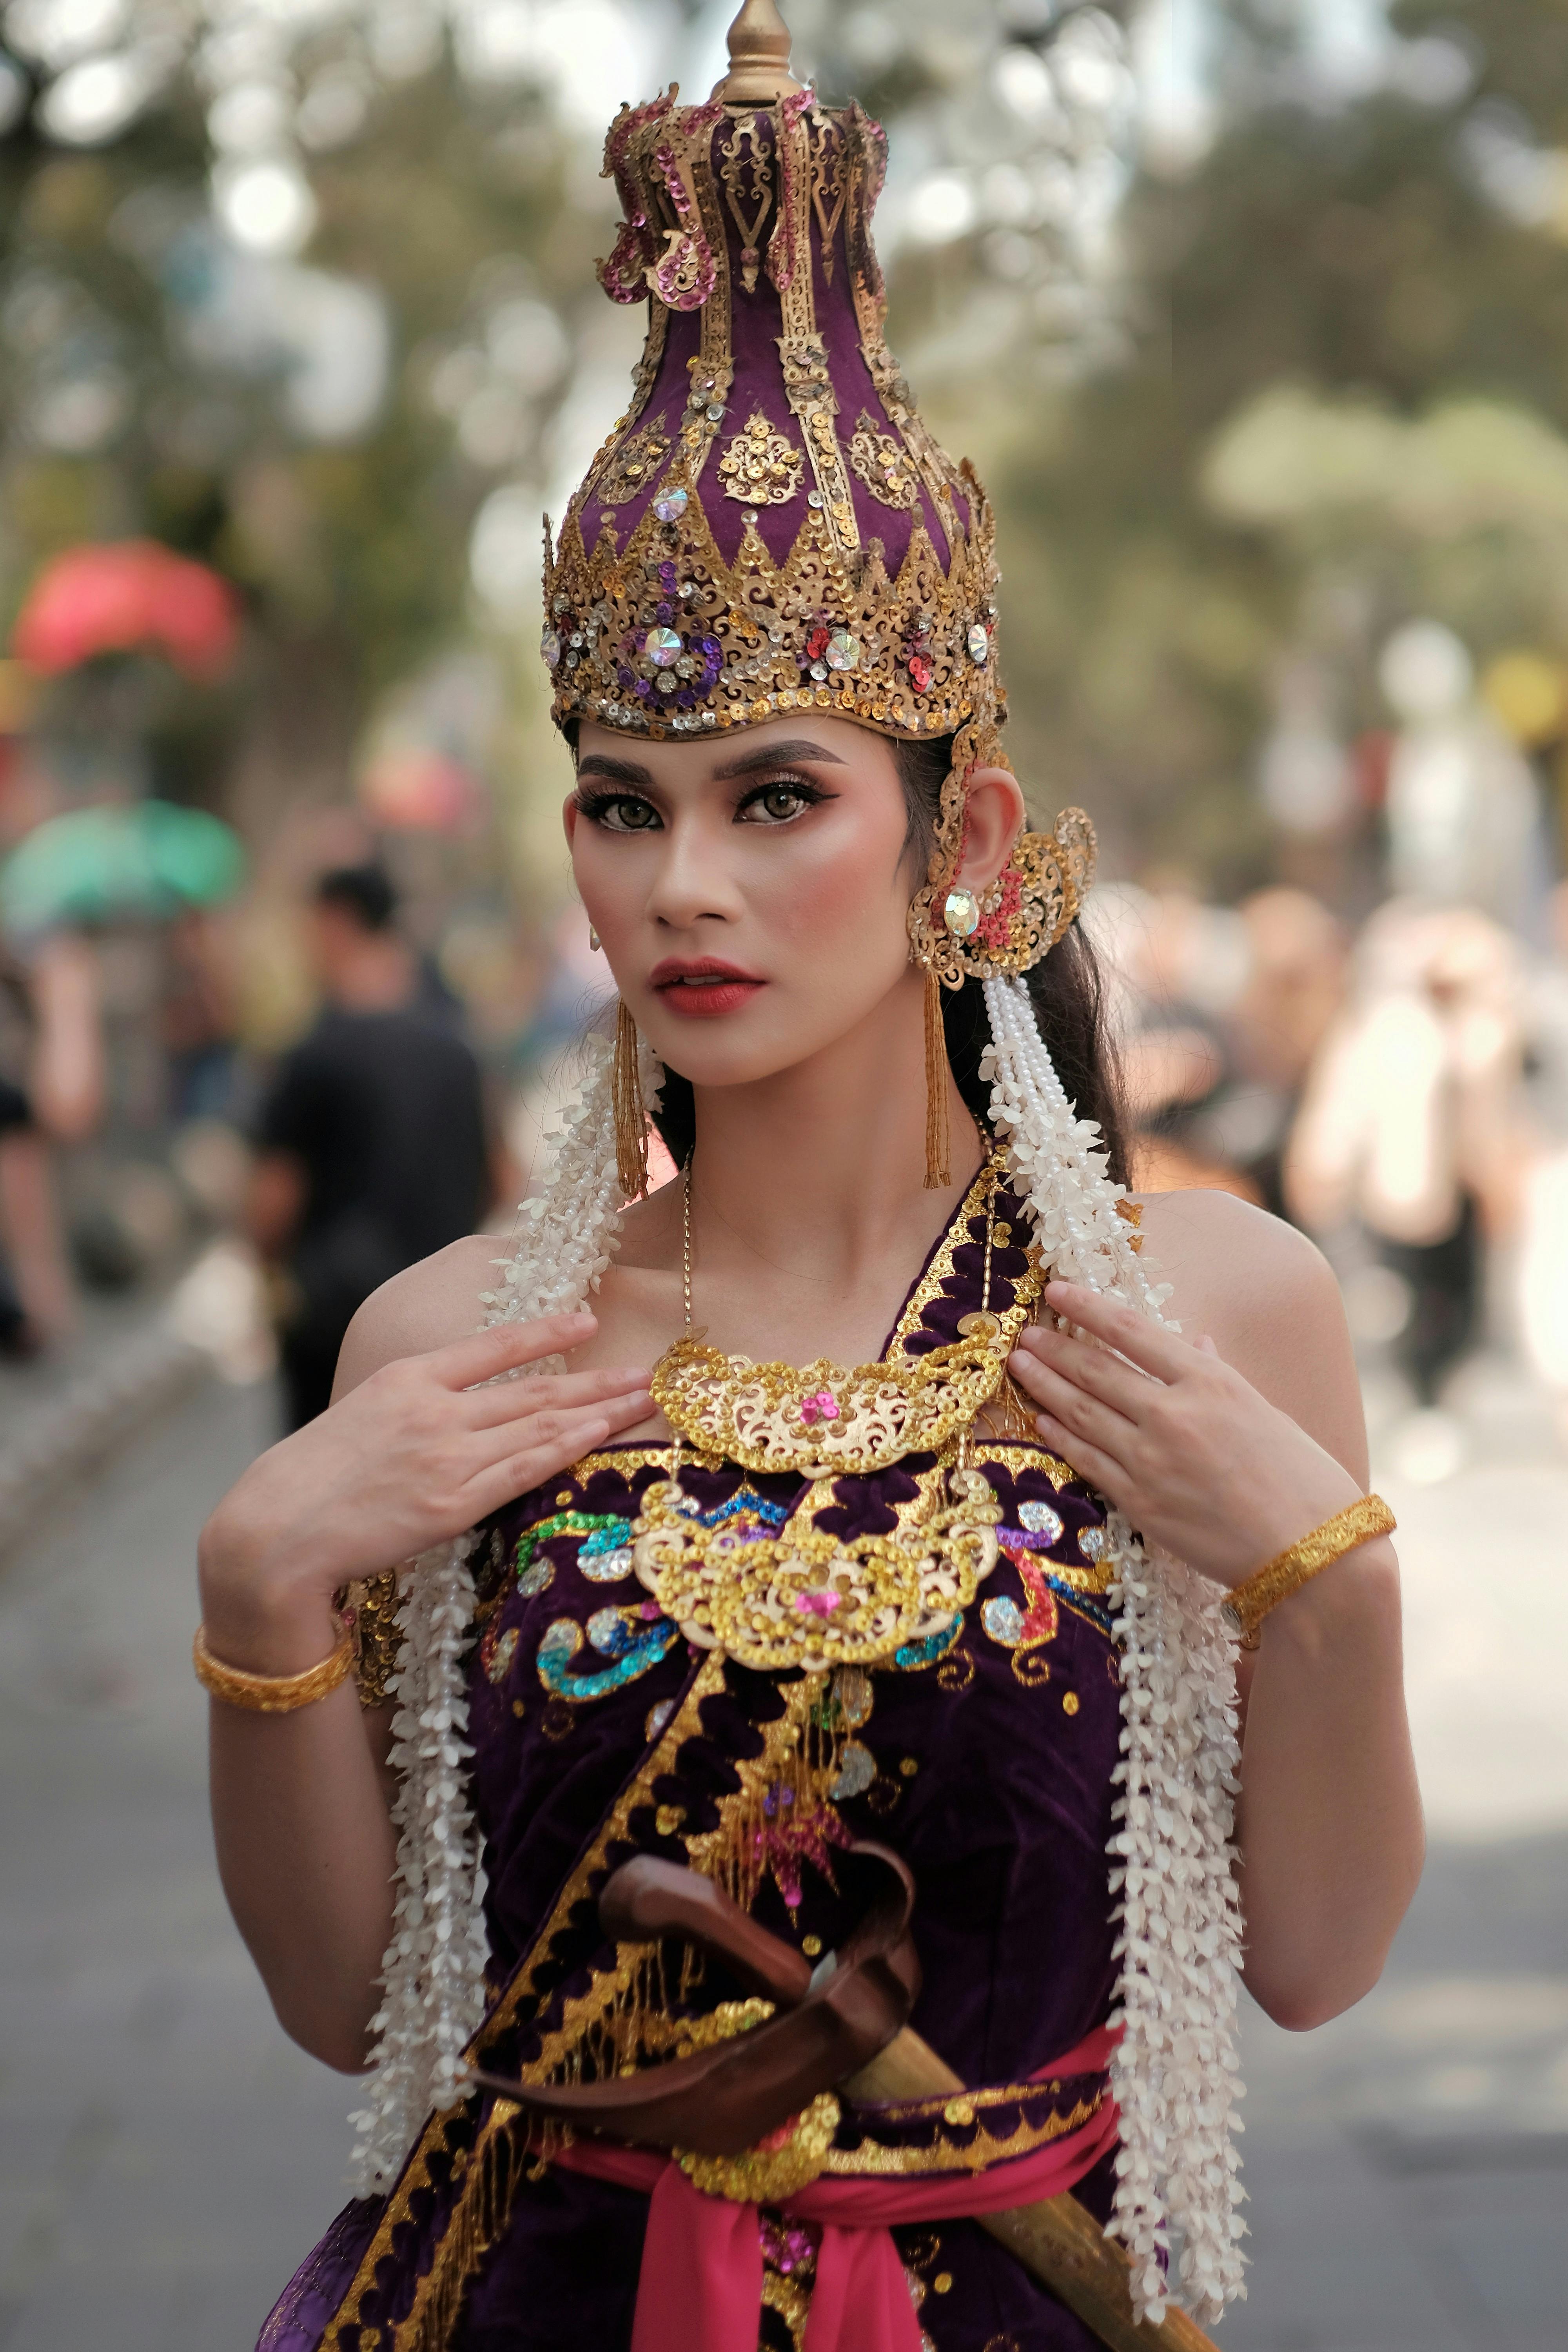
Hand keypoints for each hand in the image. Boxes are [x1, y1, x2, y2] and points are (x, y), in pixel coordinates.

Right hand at [199, 1312, 651, 1665]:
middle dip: (596, 1379)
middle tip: (647, 1369)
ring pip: (540, 1427)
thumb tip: (461, 1406)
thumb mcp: (362, 1416)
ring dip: (599, 1412)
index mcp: (407, 1380)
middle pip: (534, 1390)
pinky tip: (601, 1439)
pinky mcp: (453, 1505)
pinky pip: (525, 1473)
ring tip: (642, 1399)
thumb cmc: (311, 1479)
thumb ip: (415, 1404)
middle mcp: (435, 1412)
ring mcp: (447, 1458)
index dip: (545, 1333)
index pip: (492, 1347)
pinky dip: (567, 1451)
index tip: (586, 1321)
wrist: (274, 1531)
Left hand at [1007, 1282, 1359, 1588]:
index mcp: (1210, 1382)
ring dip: (1044, 1386)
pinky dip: (1061, 1436)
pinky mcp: (1140, 1504)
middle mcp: (1174, 1415)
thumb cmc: (1303, 1479)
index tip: (1058, 1291)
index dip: (1088, 1308)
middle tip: (1023, 1332)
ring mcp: (1152, 1460)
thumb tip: (1195, 1341)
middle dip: (1053, 1348)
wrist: (1313, 1554)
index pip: (1132, 1332)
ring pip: (1082, 1412)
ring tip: (1019, 1365)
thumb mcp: (1264, 1412)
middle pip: (1096, 1370)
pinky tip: (1041, 1420)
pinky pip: (1088, 1461)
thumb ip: (1218, 1375)